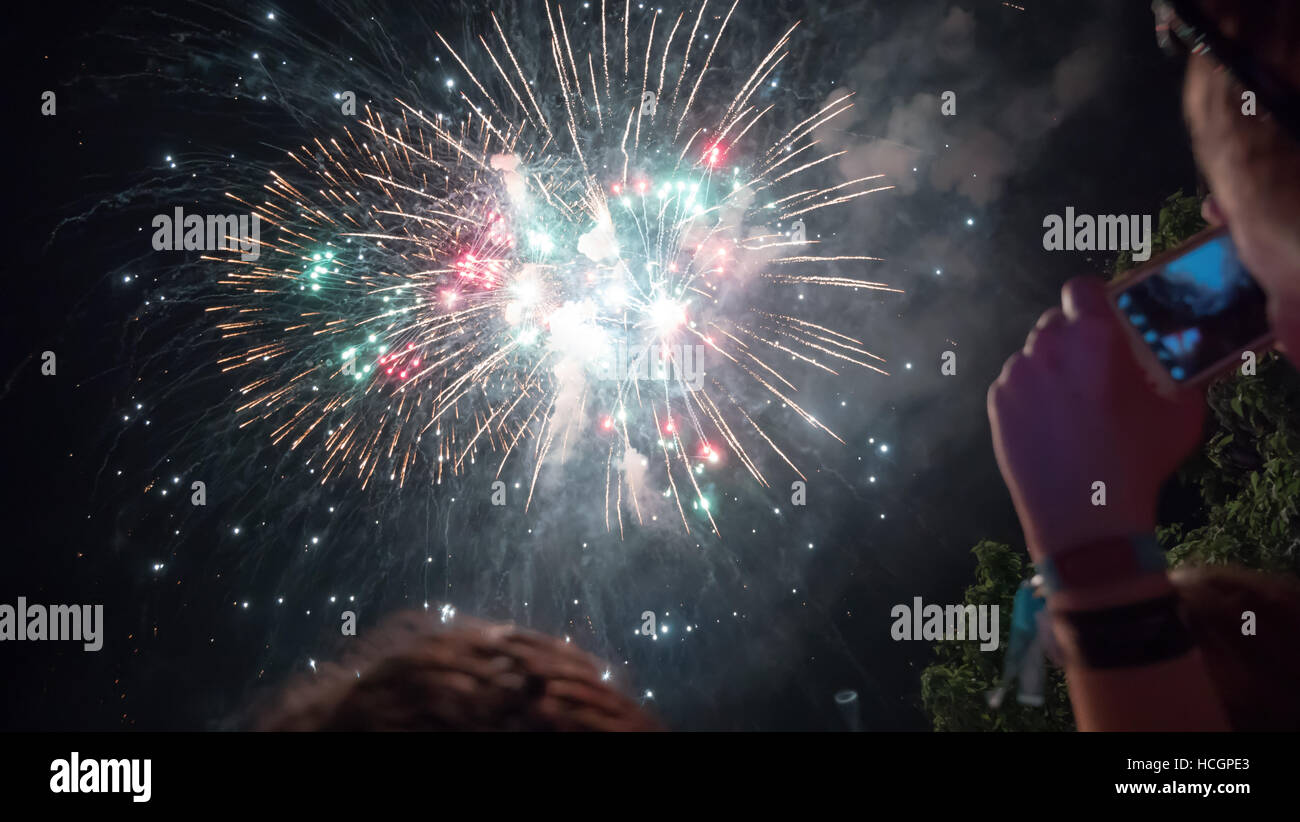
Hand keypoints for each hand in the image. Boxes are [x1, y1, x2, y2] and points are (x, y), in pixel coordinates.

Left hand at [987, 277, 1204, 561]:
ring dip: (1051, 367)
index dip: (1094, 299)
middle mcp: (1048, 347)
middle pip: (1055, 321)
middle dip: (1074, 337)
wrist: (1085, 516)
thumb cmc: (1137, 461)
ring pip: (1033, 354)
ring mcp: (1016, 376)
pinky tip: (1052, 423)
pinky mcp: (997, 403)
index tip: (1103, 317)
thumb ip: (1175, 367)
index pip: (1081, 288)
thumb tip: (1178, 350)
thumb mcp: (1180, 410)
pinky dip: (1031, 394)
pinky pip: (1015, 383)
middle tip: (1094, 367)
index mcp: (1094, 337)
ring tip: (1073, 404)